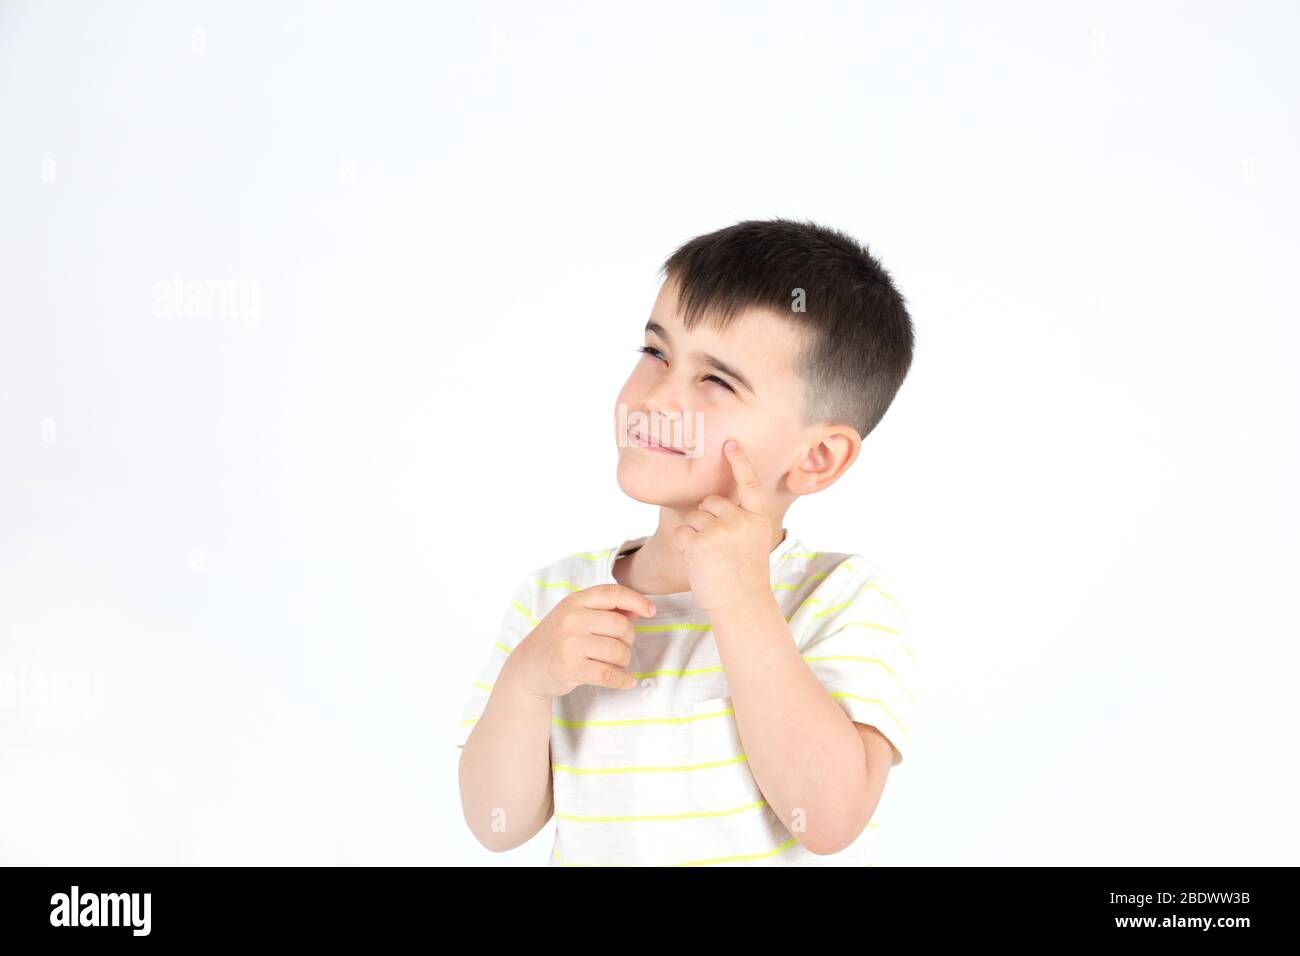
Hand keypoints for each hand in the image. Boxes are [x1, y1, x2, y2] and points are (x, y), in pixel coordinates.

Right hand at [506, 584, 656, 700]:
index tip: (651, 612)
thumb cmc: (558, 638)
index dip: (637, 600)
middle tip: (623, 646)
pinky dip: (623, 680)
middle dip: (629, 639)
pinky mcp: (571, 668)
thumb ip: (606, 610)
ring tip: (616, 663)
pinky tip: (626, 681)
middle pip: (621, 626)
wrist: (528, 666)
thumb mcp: (576, 616)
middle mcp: (572, 619)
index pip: (613, 593)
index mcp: (575, 601)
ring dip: (624, 660)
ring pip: (618, 651)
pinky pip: (609, 674)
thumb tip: (638, 609)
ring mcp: (570, 643)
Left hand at [671, 439, 773, 611]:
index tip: (730, 442)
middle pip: (710, 502)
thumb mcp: (753, 541)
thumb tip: (713, 503)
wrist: (742, 604)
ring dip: (694, 534)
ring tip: (709, 557)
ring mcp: (721, 530)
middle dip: (706, 519)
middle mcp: (742, 520)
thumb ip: (741, 519)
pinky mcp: (700, 542)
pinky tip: (697, 560)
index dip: (740, 461)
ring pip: (694, 516)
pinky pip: (682, 532)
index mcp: (758, 518)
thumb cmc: (744, 575)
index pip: (749, 483)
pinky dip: (684, 545)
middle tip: (717, 547)